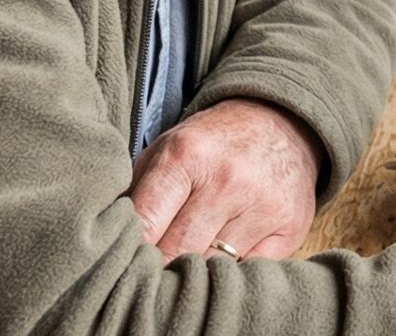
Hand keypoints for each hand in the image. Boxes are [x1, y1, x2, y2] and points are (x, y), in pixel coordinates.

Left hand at [128, 97, 323, 262]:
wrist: (281, 123)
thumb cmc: (211, 144)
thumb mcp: (166, 150)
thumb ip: (135, 194)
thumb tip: (106, 243)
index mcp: (186, 156)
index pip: (143, 226)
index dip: (126, 249)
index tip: (120, 258)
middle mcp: (227, 181)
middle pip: (175, 253)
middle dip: (157, 265)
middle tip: (149, 266)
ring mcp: (263, 206)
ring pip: (210, 267)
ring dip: (193, 270)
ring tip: (184, 260)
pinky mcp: (290, 228)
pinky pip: (247, 272)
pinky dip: (229, 272)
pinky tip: (221, 256)